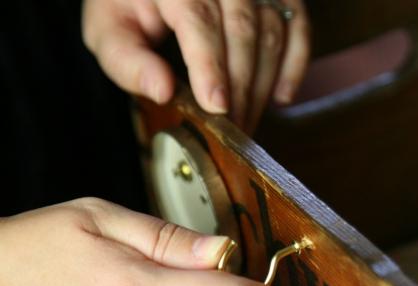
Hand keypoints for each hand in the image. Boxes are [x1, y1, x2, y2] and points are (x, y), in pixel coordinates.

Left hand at [82, 0, 310, 131]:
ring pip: (271, 32)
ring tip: (246, 121)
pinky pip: (298, 26)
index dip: (210, 66)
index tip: (217, 107)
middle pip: (242, 30)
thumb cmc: (131, 3)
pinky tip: (280, 96)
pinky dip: (295, 64)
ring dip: (262, 85)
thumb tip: (162, 91)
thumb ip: (126, 60)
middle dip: (239, 88)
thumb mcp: (110, 27)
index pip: (199, 19)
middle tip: (231, 130)